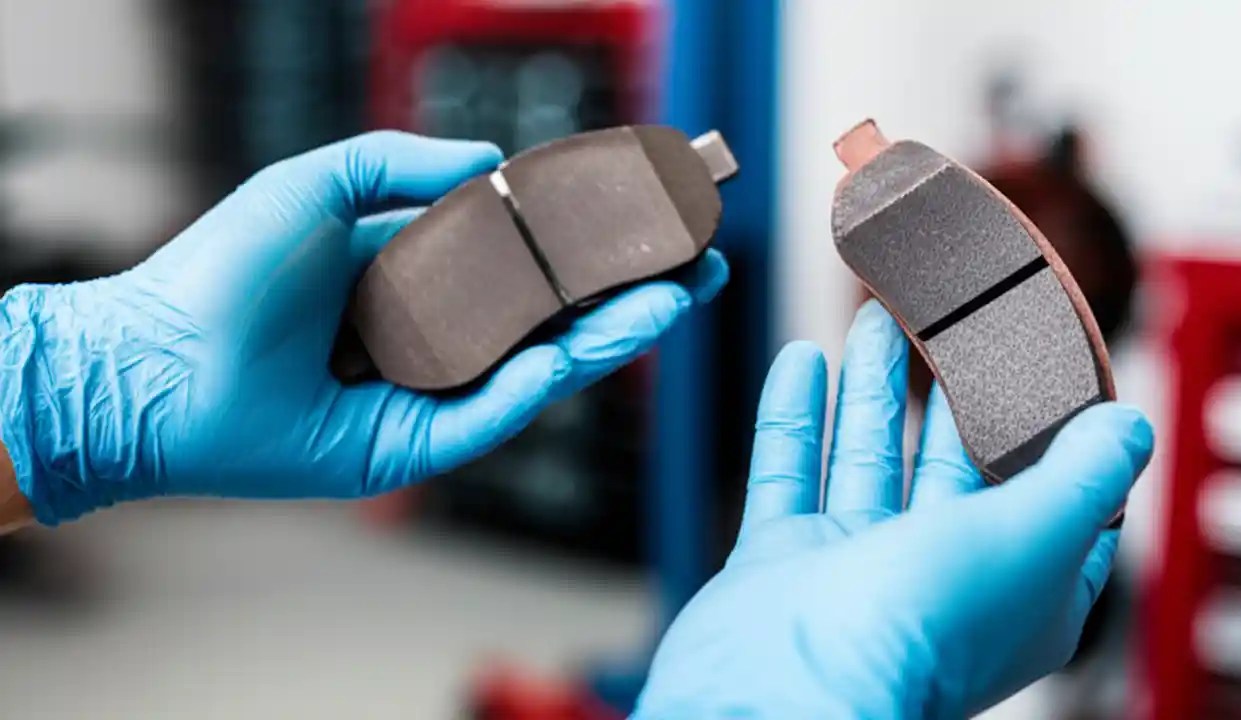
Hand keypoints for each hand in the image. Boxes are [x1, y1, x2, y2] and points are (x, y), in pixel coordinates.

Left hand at [0, 131, 727, 524]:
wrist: (156, 360)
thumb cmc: (224, 269)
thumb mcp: (319, 184)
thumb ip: (405, 164)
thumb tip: (496, 163)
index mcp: (417, 275)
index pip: (527, 257)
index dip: (590, 238)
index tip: (648, 211)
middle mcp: (436, 335)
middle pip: (554, 315)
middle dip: (629, 292)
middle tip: (698, 265)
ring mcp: (432, 392)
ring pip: (541, 364)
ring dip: (611, 335)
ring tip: (674, 300)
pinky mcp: (417, 445)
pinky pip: (494, 412)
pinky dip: (545, 380)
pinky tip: (590, 348)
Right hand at [635, 302, 1151, 718]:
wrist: (791, 682)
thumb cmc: (918, 627)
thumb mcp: (1034, 534)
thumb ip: (1085, 475)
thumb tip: (1128, 427)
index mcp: (1011, 593)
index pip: (1047, 507)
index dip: (1049, 443)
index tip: (1045, 379)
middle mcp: (932, 582)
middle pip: (946, 469)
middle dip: (947, 394)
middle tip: (944, 327)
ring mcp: (851, 570)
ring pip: (863, 462)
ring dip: (868, 391)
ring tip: (874, 321)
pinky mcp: (781, 562)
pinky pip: (788, 474)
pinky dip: (794, 417)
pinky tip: (800, 362)